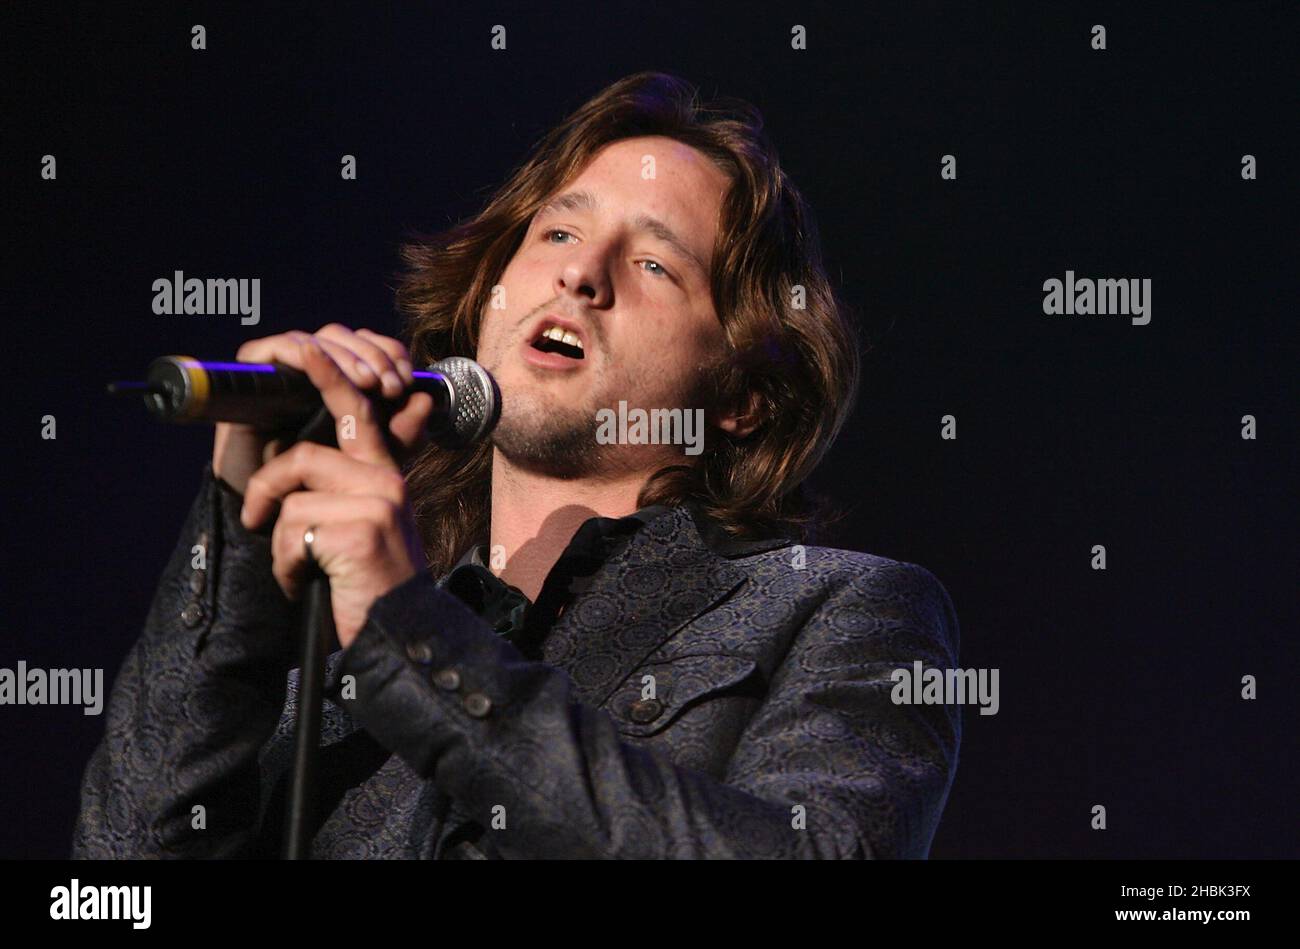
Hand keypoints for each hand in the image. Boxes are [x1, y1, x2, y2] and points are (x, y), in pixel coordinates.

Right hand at [213, 324, 423, 494]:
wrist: (277, 511)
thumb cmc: (327, 485)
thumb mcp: (377, 458)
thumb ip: (404, 433)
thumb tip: (424, 399)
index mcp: (345, 381)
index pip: (370, 347)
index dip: (391, 354)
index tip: (406, 382)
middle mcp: (315, 370)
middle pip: (346, 337)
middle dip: (375, 356)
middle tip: (390, 386)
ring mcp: (285, 371)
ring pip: (318, 339)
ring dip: (347, 355)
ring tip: (367, 384)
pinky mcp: (253, 376)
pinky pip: (274, 348)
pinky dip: (301, 350)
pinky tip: (319, 364)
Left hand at [238, 335, 433, 647]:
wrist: (395, 636)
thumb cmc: (371, 585)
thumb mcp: (369, 526)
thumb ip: (358, 482)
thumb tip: (354, 448)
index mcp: (384, 474)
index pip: (357, 410)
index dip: (327, 375)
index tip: (304, 345)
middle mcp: (385, 481)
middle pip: (303, 457)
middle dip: (271, 490)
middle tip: (261, 522)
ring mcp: (376, 502)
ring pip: (293, 497)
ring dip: (282, 541)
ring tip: (305, 569)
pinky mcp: (360, 528)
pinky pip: (294, 529)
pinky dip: (289, 565)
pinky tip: (311, 582)